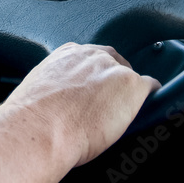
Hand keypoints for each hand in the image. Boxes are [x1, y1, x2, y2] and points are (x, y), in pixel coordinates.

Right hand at [4, 43, 160, 167]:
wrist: (42, 128)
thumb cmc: (32, 117)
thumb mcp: (37, 91)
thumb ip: (51, 87)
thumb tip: (51, 102)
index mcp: (67, 54)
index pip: (89, 57)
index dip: (93, 75)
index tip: (91, 88)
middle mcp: (91, 56)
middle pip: (112, 61)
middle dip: (111, 78)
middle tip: (107, 99)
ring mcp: (113, 69)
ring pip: (129, 74)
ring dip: (127, 88)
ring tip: (121, 107)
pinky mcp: (132, 86)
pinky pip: (150, 86)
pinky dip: (151, 95)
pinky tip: (151, 103)